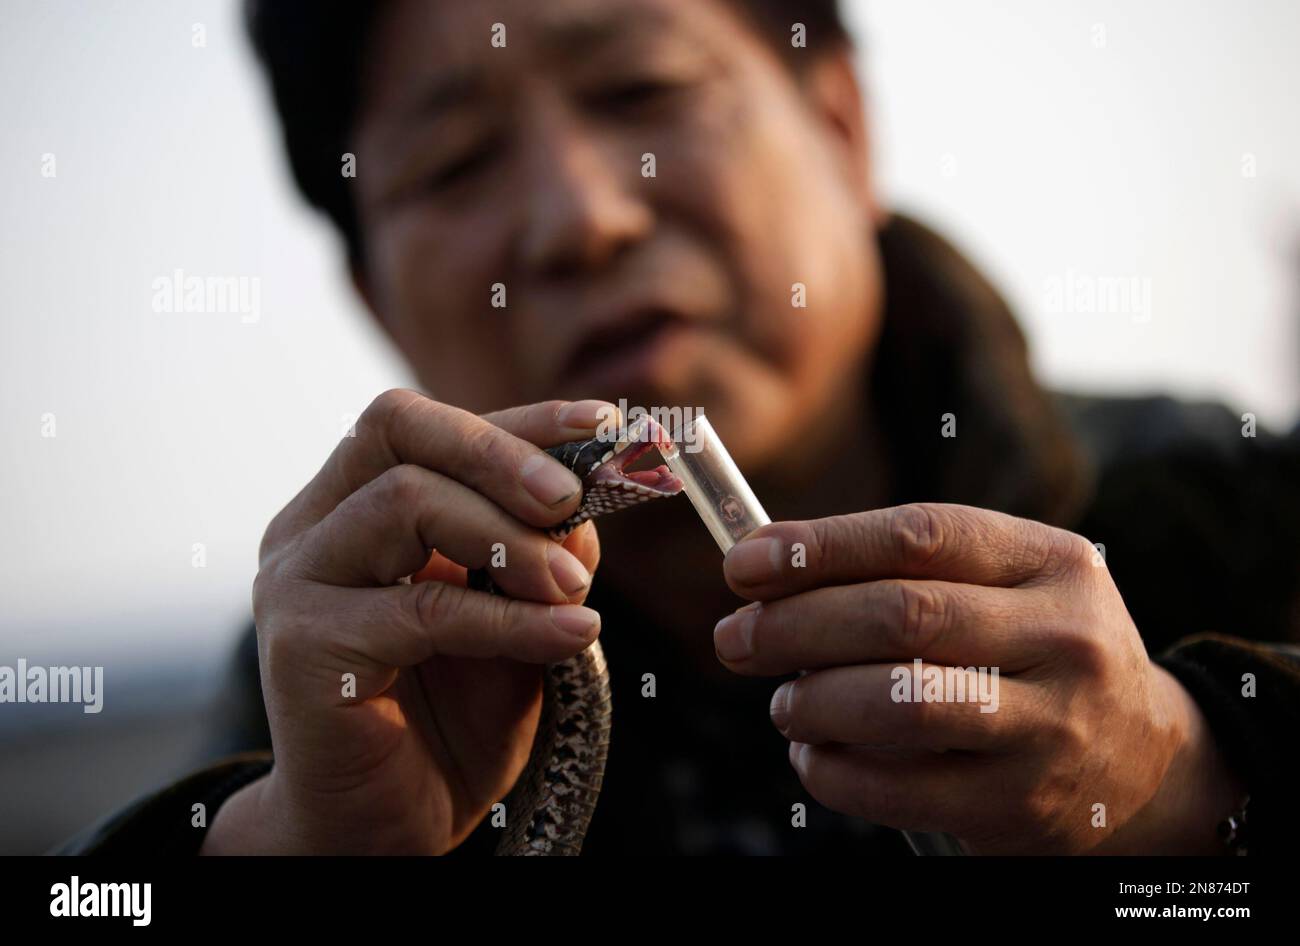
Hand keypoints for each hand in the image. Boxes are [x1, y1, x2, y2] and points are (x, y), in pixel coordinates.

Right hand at [202, 390, 613, 853]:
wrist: (382, 828)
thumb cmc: (449, 720)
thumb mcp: (516, 624)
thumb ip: (542, 563)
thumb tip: (585, 513)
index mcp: (356, 505)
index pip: (430, 425)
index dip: (520, 419)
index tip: (603, 422)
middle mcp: (315, 527)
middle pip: (397, 428)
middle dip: (502, 452)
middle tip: (572, 499)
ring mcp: (298, 581)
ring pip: (404, 501)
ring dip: (509, 537)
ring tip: (573, 586)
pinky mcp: (305, 646)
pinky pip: (423, 608)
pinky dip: (510, 619)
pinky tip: (571, 633)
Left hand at [715, 503, 1242, 853]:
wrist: (1142, 763)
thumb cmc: (1033, 654)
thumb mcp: (1005, 589)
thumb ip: (904, 571)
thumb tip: (764, 566)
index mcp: (1051, 560)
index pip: (920, 534)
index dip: (820, 546)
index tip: (742, 563)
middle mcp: (1064, 635)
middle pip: (902, 615)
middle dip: (795, 625)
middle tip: (734, 639)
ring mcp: (1054, 724)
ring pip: (901, 702)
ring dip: (813, 701)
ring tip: (783, 704)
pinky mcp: (1026, 804)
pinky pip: (901, 788)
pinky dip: (834, 772)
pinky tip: (813, 756)